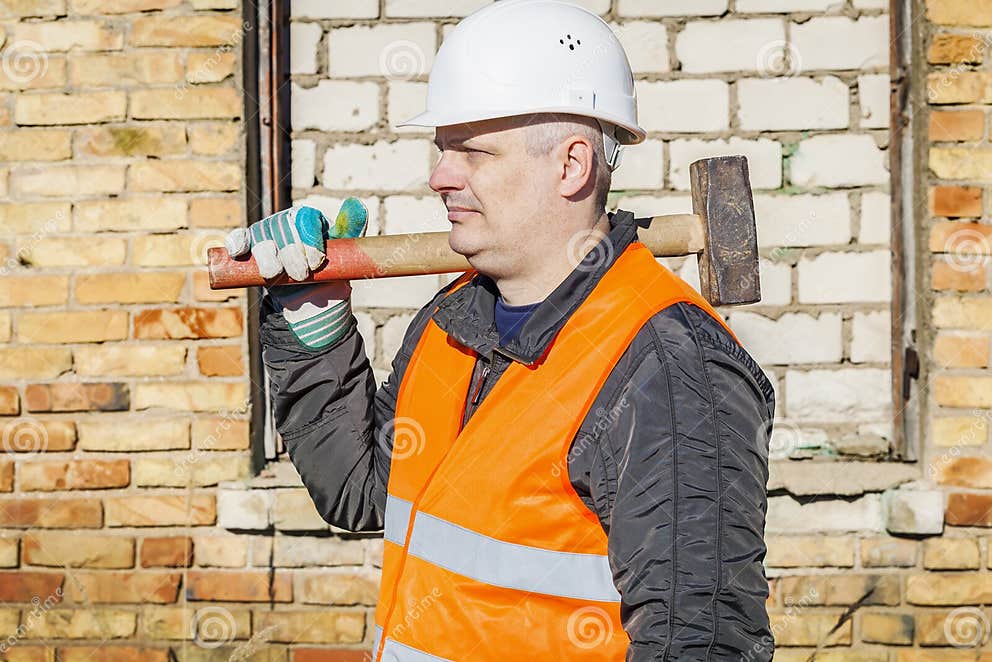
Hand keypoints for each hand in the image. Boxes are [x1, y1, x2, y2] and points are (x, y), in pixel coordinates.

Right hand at [224, 198, 368, 348]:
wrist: (310, 294)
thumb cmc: (329, 268)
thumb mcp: (344, 250)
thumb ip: (351, 228)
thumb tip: (357, 203)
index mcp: (308, 218)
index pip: (306, 220)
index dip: (310, 241)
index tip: (316, 263)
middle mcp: (285, 221)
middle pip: (283, 231)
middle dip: (291, 254)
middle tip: (301, 275)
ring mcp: (266, 233)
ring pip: (262, 240)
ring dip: (268, 258)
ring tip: (276, 274)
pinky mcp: (250, 248)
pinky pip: (239, 240)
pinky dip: (237, 244)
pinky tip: (238, 252)